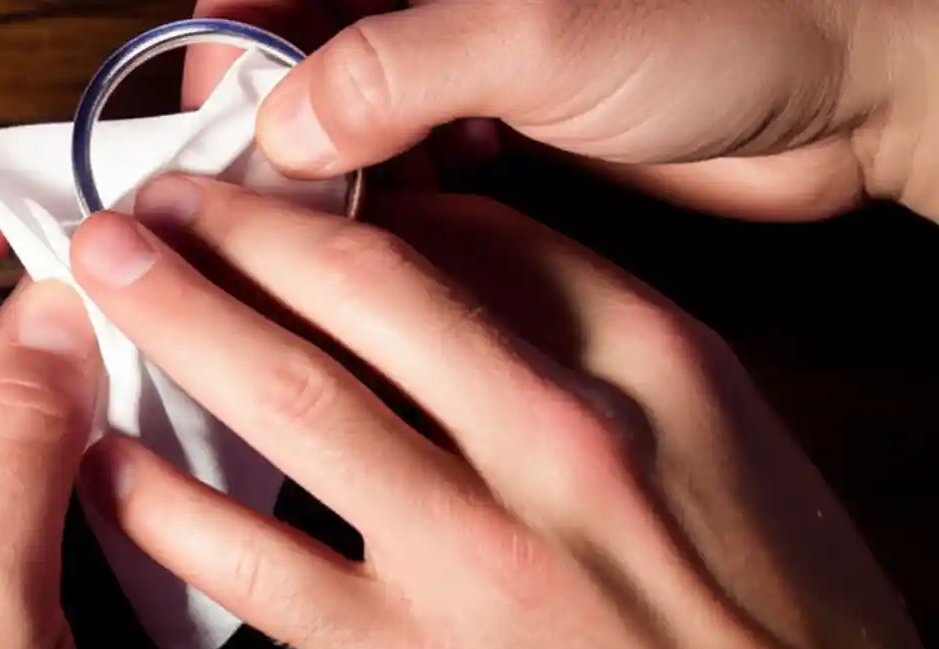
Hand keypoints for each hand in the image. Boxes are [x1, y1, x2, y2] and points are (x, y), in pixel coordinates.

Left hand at [69, 173, 938, 648]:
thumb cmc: (779, 614)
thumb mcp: (724, 436)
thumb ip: (592, 331)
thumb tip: (456, 254)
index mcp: (642, 371)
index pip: (469, 240)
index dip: (349, 205)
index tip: (281, 195)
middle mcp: (554, 447)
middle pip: (360, 291)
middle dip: (237, 228)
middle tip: (156, 200)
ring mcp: (472, 560)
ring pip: (291, 402)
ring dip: (179, 325)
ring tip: (108, 280)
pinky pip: (254, 567)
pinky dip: (164, 503)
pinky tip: (112, 464)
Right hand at [190, 0, 938, 221]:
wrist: (844, 86)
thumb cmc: (730, 17)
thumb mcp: (542, 33)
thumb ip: (397, 69)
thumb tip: (285, 124)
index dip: (227, 50)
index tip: (208, 130)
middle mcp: (435, 1)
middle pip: (300, 55)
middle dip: (273, 130)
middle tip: (263, 204)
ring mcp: (466, 60)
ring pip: (350, 118)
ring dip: (333, 175)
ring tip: (335, 223)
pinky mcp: (501, 120)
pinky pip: (411, 161)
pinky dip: (395, 196)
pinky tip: (413, 218)